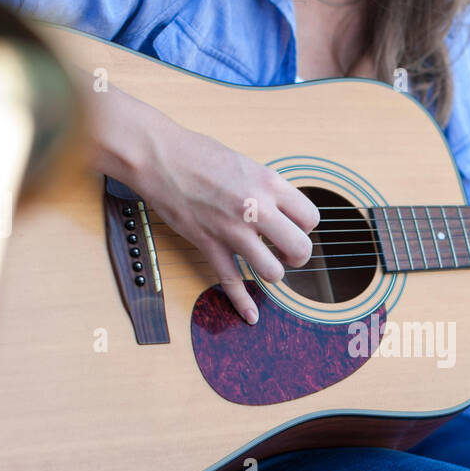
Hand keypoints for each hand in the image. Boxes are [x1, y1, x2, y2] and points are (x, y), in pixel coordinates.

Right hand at [99, 90, 320, 323]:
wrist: (159, 156)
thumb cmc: (199, 154)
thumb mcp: (246, 164)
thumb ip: (267, 189)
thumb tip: (282, 210)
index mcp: (269, 183)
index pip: (310, 218)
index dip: (305, 227)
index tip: (294, 228)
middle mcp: (256, 208)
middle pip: (300, 248)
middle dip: (297, 256)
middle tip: (286, 253)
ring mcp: (232, 229)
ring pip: (272, 271)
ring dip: (273, 274)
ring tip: (267, 266)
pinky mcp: (209, 244)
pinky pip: (231, 281)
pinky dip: (243, 303)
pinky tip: (251, 316)